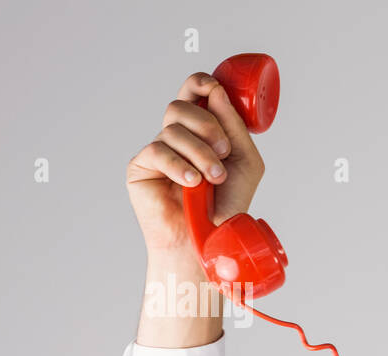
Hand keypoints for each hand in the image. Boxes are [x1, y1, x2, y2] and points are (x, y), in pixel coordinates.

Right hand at [126, 71, 266, 262]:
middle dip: (208, 126)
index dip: (199, 84)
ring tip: (214, 178)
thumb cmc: (227, 205)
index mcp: (200, 132)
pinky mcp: (141, 168)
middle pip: (181, 106)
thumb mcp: (245, 162)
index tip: (213, 88)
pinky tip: (191, 183)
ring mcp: (157, 151)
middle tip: (224, 152)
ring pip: (173, 129)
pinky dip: (180, 166)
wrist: (209, 240)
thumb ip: (234, 126)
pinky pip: (157, 151)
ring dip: (200, 152)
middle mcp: (176, 138)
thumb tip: (217, 90)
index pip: (192, 94)